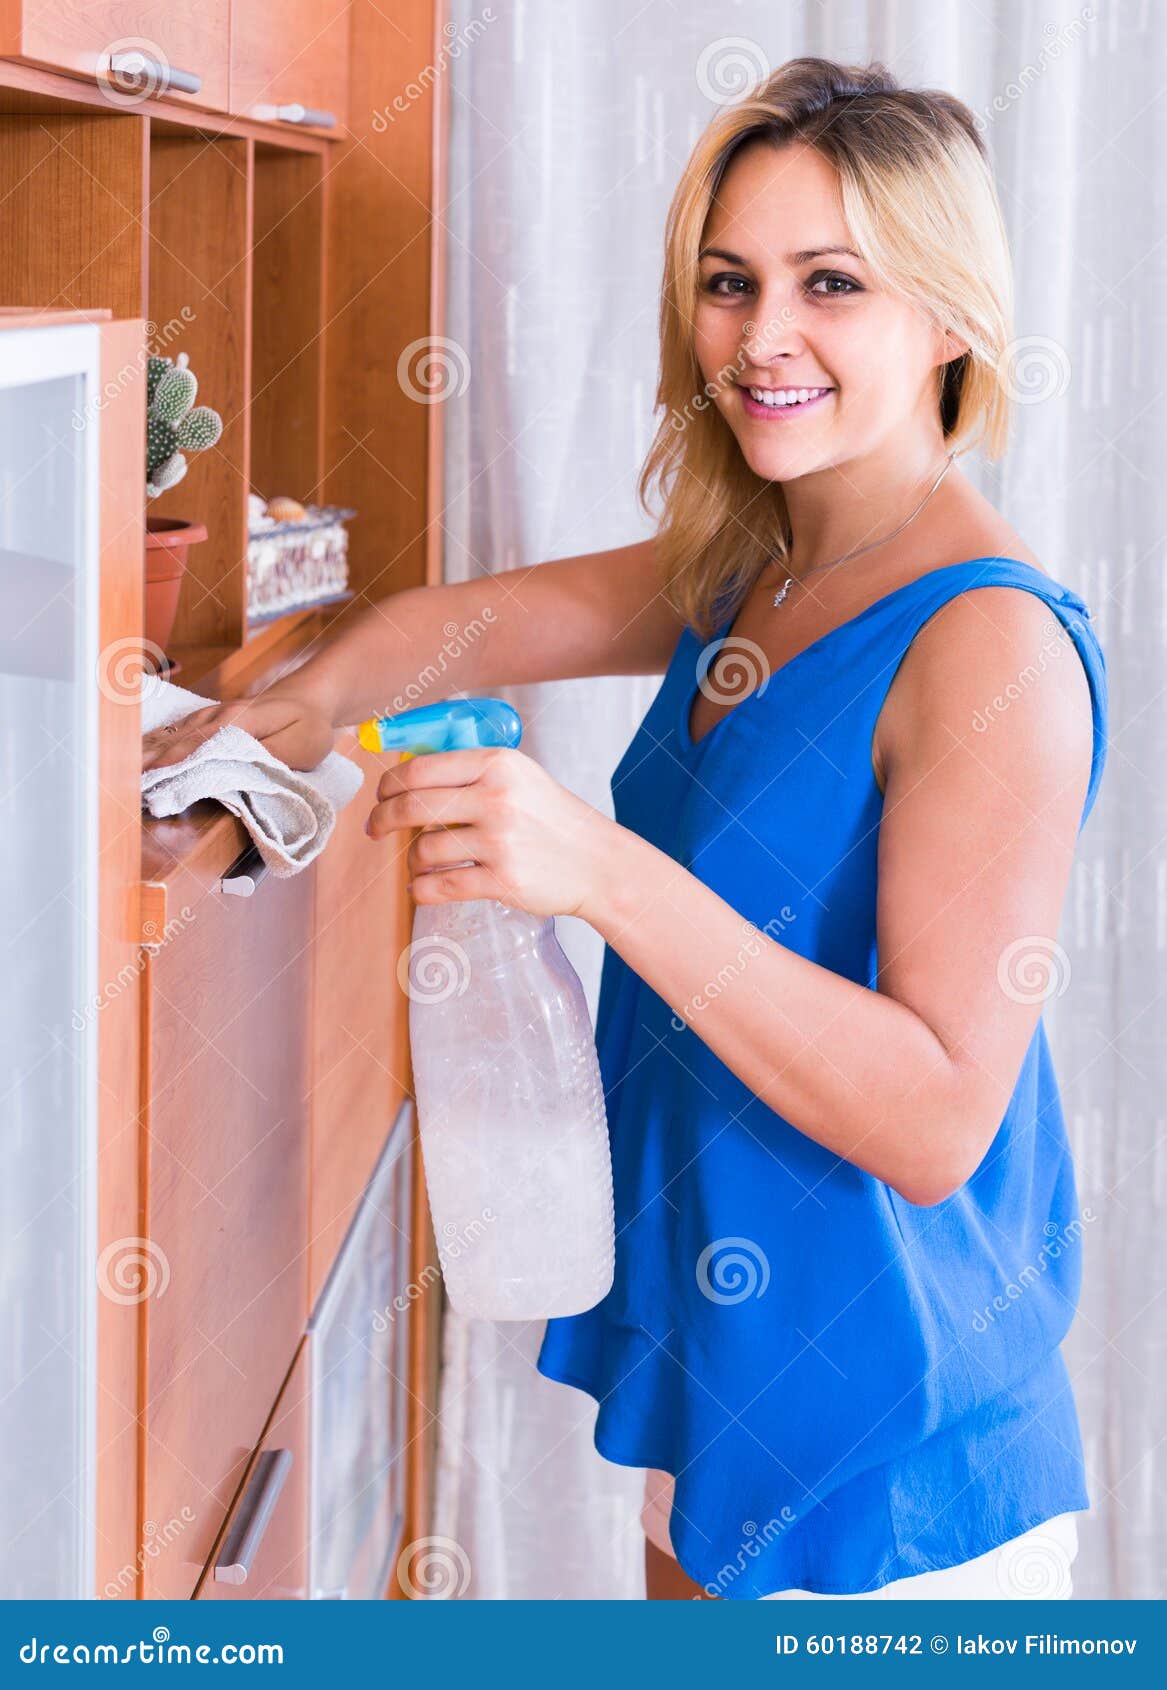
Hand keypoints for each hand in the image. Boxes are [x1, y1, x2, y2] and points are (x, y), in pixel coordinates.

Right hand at [142, 690, 337, 771]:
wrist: (310, 698)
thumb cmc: (308, 726)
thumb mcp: (300, 747)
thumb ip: (268, 758)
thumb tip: (237, 770)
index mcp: (240, 720)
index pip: (202, 742)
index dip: (177, 759)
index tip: (152, 774)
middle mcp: (219, 714)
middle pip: (180, 738)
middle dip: (154, 758)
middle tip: (126, 781)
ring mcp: (212, 715)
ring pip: (175, 733)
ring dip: (151, 751)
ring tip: (124, 771)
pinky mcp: (210, 720)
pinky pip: (180, 731)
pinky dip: (159, 743)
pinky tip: (140, 754)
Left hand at [365, 745, 613, 921]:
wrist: (597, 863)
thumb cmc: (553, 820)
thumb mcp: (521, 778)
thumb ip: (473, 773)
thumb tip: (410, 779)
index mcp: (497, 765)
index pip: (421, 769)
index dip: (388, 784)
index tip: (379, 797)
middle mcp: (497, 798)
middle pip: (412, 806)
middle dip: (383, 819)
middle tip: (375, 829)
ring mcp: (499, 841)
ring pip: (423, 850)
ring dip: (411, 860)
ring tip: (418, 864)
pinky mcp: (502, 880)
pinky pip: (439, 886)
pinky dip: (421, 889)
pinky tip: (421, 888)